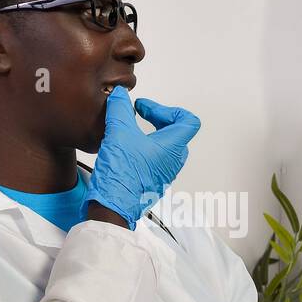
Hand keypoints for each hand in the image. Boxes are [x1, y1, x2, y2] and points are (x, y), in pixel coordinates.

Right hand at [83, 86, 200, 229]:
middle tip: (138, 115)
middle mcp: (173, 161)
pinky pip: (155, 160)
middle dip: (157, 119)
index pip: (188, 121)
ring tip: (130, 131)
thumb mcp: (119, 132)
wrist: (112, 206)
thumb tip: (120, 95)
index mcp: (173, 147)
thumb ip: (121, 108)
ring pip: (164, 146)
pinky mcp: (152, 181)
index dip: (169, 109)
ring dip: (149, 134)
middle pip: (175, 132)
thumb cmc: (122, 174)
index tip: (147, 109)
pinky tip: (125, 148)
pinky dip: (144, 148)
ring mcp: (164, 173)